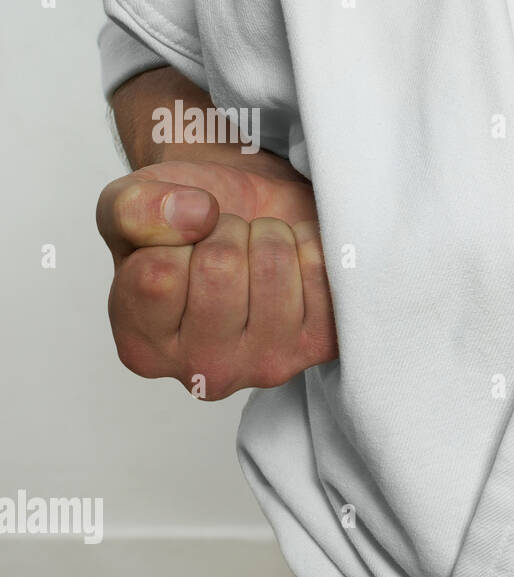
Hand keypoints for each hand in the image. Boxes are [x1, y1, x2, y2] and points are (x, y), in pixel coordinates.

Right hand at [97, 159, 337, 398]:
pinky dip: (308, 240)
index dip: (174, 231)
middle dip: (225, 230)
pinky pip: (321, 265)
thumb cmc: (189, 228)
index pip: (157, 274)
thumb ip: (131, 209)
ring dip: (268, 234)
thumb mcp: (128, 206)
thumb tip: (195, 214)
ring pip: (273, 263)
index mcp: (143, 348)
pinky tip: (293, 260)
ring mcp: (269, 363)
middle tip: (227, 242)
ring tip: (258, 250)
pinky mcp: (322, 343)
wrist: (255, 219)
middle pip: (220, 266)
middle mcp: (204, 371)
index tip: (182, 242)